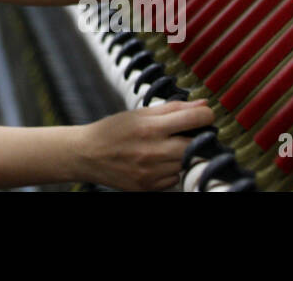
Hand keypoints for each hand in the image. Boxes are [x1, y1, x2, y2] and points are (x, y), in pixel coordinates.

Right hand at [73, 99, 214, 190]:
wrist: (86, 155)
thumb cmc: (112, 130)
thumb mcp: (138, 113)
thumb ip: (172, 108)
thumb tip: (202, 105)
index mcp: (150, 128)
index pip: (193, 120)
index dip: (206, 116)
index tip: (206, 116)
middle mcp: (152, 151)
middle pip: (195, 146)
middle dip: (197, 139)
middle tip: (188, 134)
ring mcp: (151, 173)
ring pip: (185, 164)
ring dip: (182, 155)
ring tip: (166, 148)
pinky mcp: (148, 187)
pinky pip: (174, 179)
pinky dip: (171, 170)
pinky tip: (157, 162)